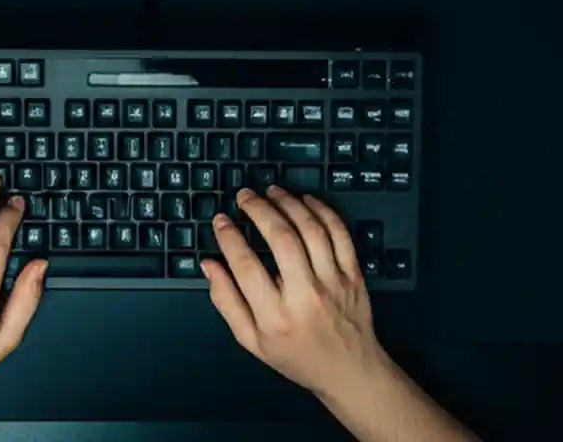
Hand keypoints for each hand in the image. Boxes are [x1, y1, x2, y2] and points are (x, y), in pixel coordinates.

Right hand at [200, 186, 382, 400]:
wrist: (349, 371)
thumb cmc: (297, 356)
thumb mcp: (252, 341)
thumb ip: (227, 302)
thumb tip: (209, 265)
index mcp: (276, 316)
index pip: (246, 265)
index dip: (229, 237)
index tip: (221, 221)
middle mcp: (305, 296)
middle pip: (282, 239)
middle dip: (259, 210)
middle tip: (245, 196)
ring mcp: (333, 283)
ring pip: (311, 230)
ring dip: (289, 204)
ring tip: (272, 192)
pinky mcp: (353, 275)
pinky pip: (339, 234)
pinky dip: (322, 212)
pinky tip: (306, 201)